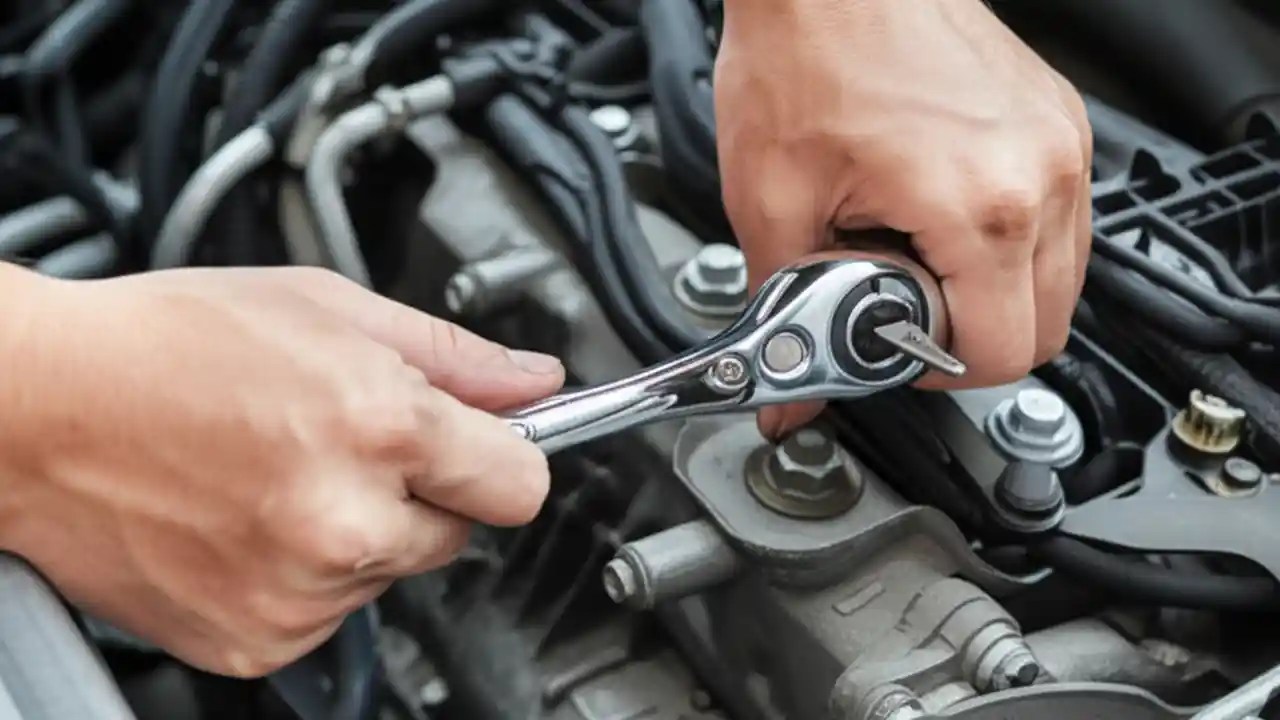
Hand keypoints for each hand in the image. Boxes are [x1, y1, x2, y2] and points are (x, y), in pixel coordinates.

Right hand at [0, 265, 563, 676]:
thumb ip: (452, 355)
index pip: (523, 482)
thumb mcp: (327, 307)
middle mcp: (346, 521)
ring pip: (389, 571)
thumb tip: (533, 382)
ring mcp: (299, 592)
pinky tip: (250, 517)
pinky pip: (330, 612)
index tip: (484, 446)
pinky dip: (306, 574)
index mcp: (378, 426)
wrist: (39, 408)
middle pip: (459, 533)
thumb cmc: (164, 345)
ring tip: (278, 470)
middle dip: (422, 490)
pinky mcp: (256, 641)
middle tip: (343, 441)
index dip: (504, 456)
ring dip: (358, 531)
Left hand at [715, 0, 1092, 435]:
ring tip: (915, 253)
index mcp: (983, 204)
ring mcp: (1058, 140)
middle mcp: (1042, 172)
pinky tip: (939, 214)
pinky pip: (1057, 217)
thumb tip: (790, 388)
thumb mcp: (774, 202)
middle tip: (900, 308)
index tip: (896, 349)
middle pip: (1048, 325)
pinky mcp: (1056, 117)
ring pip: (1061, 275)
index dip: (940, 373)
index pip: (1005, 354)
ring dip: (993, 291)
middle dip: (971, 337)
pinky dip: (1006, 240)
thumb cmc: (806, 51)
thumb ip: (785, 310)